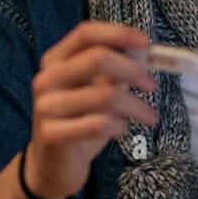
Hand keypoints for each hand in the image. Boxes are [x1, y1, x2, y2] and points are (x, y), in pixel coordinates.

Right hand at [26, 21, 157, 198]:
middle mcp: (46, 79)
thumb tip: (145, 50)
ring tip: (150, 116)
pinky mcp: (51, 135)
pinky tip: (123, 128)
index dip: (118, 34)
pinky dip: (119, 125)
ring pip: (104, 95)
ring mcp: (45, 107)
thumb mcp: (97, 90)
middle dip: (133, 70)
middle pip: (97, 58)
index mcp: (55, 60)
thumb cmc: (81, 121)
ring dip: (136, 105)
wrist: (53, 165)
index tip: (147, 43)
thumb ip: (115, 70)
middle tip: (152, 85)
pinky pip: (97, 124)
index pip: (86, 33)